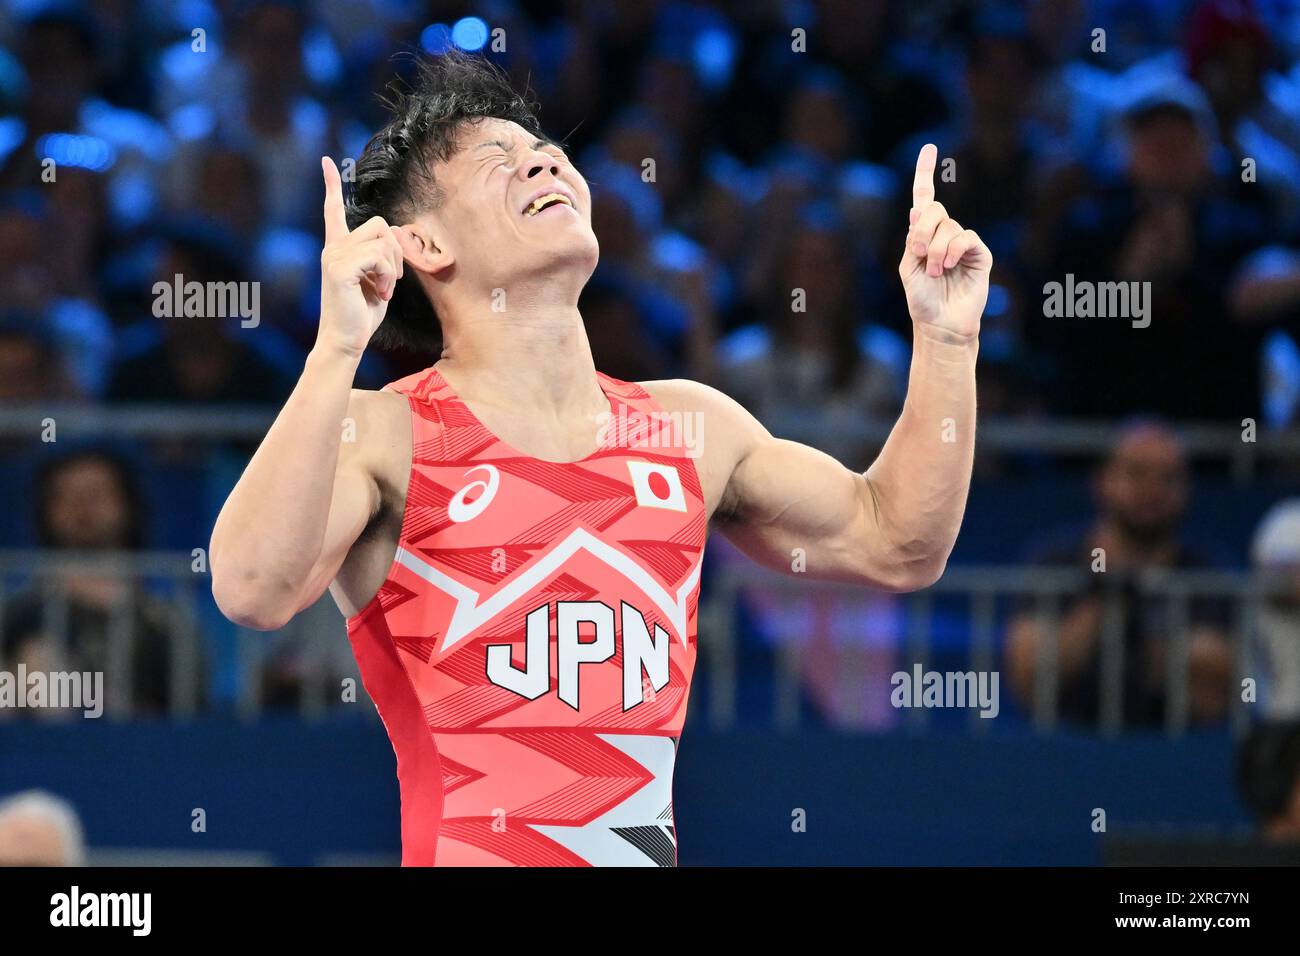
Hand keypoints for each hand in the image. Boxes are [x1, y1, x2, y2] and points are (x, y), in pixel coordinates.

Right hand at [316, 156, 403, 358]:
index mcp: (339, 248)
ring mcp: (333, 256)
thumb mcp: (378, 280)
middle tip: (390, 280)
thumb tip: (396, 237)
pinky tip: (379, 293)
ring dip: (392, 267)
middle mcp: (333, 247)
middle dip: (395, 251)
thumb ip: (382, 257)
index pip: (333, 210)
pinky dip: (387, 276)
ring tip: (382, 290)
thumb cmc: (362, 314)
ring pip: (382, 240)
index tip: (326, 162)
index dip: (332, 186)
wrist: (346, 341)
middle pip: (379, 225)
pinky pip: (378, 256)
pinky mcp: (338, 268)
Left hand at [898, 144, 991, 339]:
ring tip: (936, 272)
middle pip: (935, 210)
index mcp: (924, 234)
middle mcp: (944, 234)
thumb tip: (918, 208)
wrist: (941, 324)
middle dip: (922, 230)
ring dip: (936, 250)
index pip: (926, 198)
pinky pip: (966, 237)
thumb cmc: (922, 299)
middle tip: (918, 254)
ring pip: (949, 227)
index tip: (930, 147)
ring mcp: (963, 243)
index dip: (926, 172)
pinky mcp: (979, 254)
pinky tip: (948, 266)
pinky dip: (953, 250)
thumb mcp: (908, 267)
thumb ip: (913, 239)